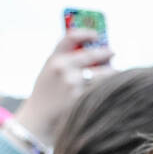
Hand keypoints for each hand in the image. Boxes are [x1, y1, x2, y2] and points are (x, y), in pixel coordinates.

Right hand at [11, 29, 113, 143]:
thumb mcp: (48, 73)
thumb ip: (65, 62)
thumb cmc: (46, 96)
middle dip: (106, 52)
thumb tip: (93, 53)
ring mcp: (73, 84)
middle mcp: (63, 68)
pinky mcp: (81, 99)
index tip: (96, 34)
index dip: (86, 33)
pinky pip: (103, 89)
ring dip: (112, 72)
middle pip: (92, 54)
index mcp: (53, 59)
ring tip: (115, 72)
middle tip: (113, 52)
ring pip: (103, 72)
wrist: (37, 120)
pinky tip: (113, 88)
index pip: (71, 37)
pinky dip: (110, 87)